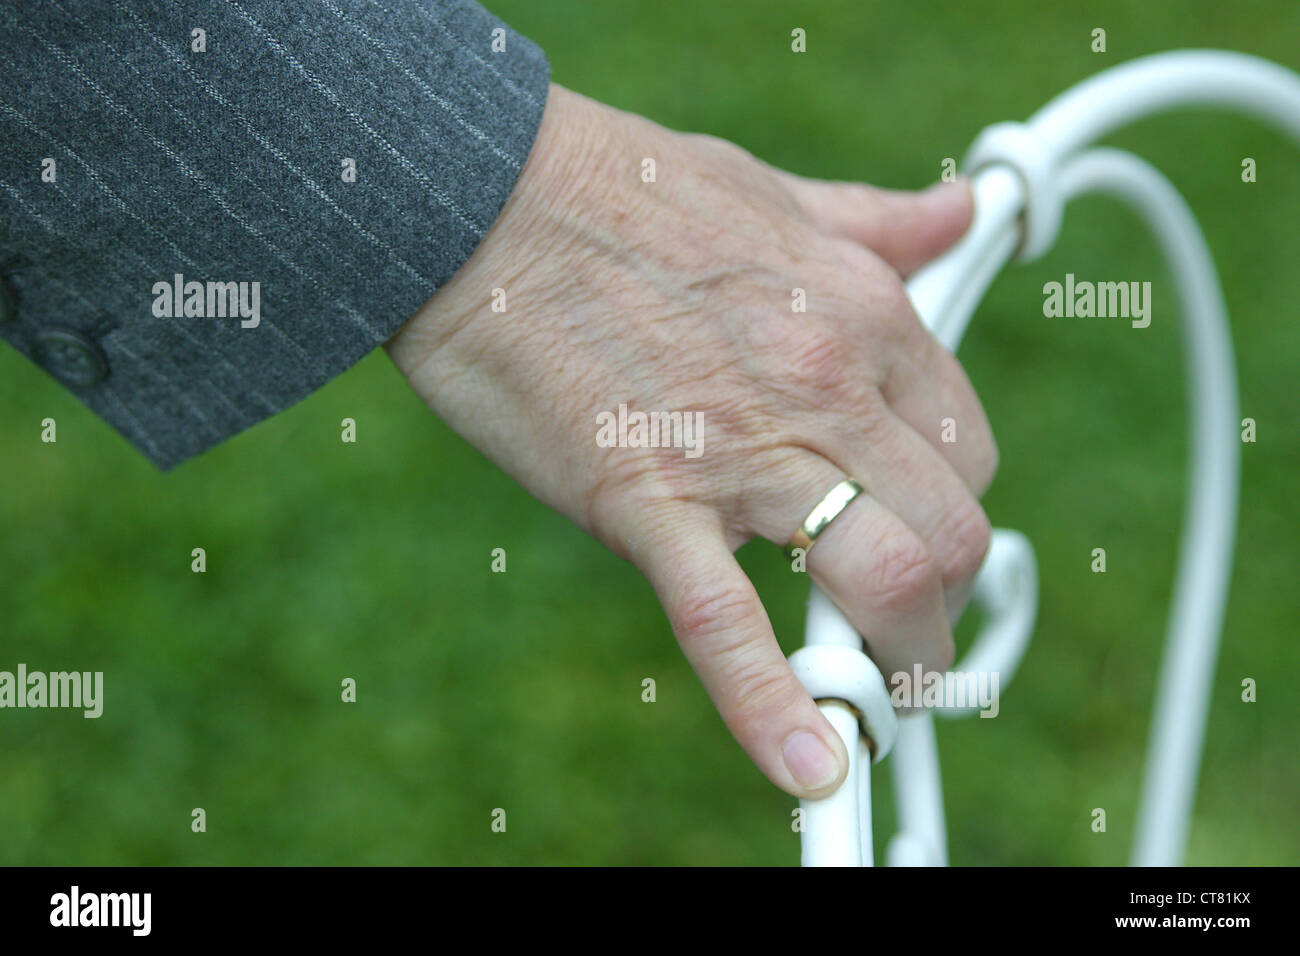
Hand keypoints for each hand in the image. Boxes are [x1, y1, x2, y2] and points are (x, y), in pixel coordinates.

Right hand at [386, 85, 995, 797]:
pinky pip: (724, 620)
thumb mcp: (775, 193)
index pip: (964, 446)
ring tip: (877, 694)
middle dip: (942, 600)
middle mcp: (827, 384)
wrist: (478, 197)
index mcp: (861, 313)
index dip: (949, 509)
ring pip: (880, 576)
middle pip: (949, 529)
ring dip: (898, 657)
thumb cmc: (617, 188)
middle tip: (902, 632)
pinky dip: (769, 706)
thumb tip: (956, 211)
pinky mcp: (646, 498)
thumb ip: (875, 222)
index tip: (918, 537)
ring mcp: (741, 447)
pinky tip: (808, 765)